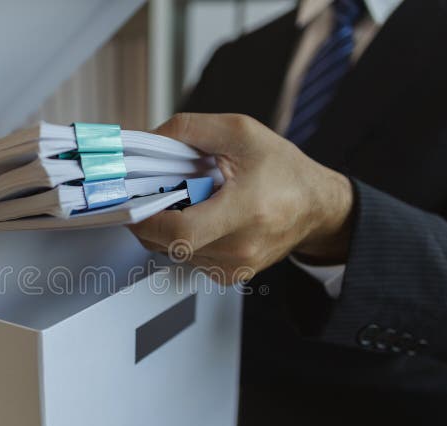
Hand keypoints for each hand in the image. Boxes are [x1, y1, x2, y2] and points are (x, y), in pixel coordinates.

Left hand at [129, 113, 353, 282]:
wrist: (316, 206)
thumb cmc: (284, 170)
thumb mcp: (240, 132)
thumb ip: (190, 129)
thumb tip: (147, 139)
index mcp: (246, 212)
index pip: (179, 232)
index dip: (146, 219)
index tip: (131, 201)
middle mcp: (241, 248)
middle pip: (169, 244)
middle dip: (152, 217)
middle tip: (155, 191)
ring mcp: (235, 267)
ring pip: (174, 253)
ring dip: (167, 227)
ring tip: (187, 200)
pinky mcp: (229, 275)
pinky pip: (188, 258)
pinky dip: (183, 238)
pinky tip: (200, 217)